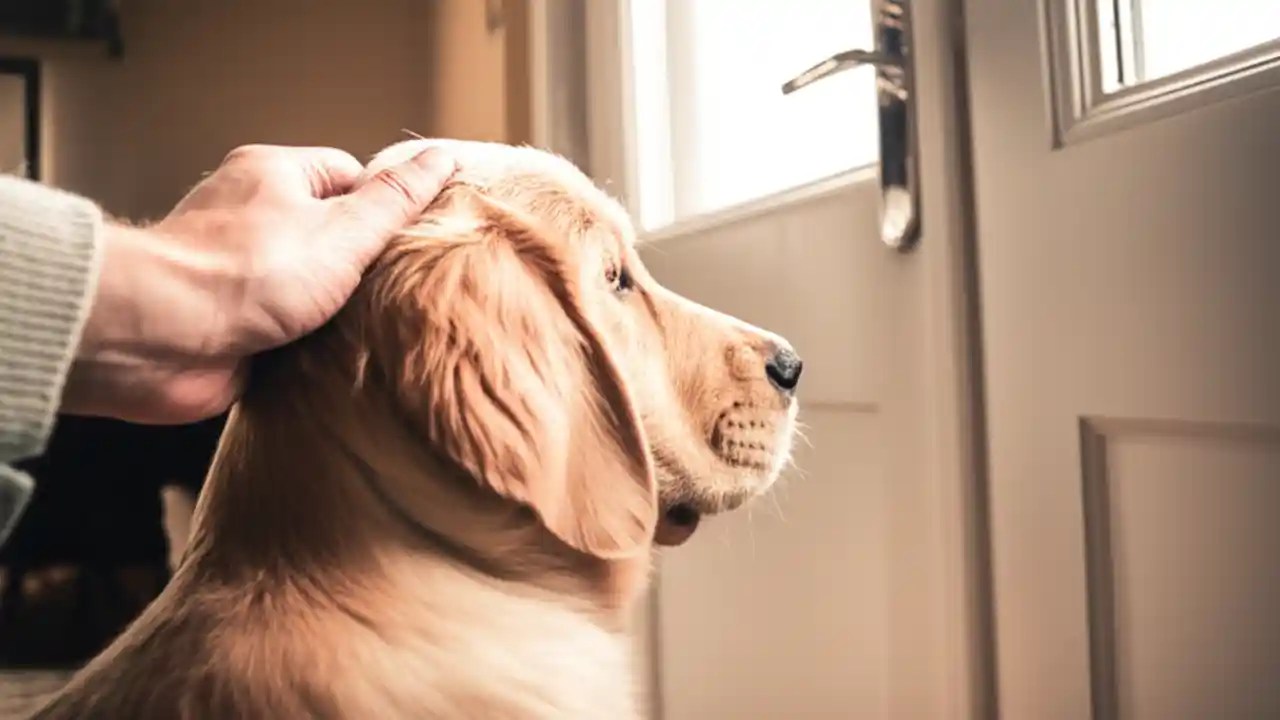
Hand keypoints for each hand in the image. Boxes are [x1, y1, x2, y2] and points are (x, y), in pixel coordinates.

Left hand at [63, 143, 455, 423]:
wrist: (158, 339)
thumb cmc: (246, 273)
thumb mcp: (343, 230)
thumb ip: (395, 201)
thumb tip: (442, 160)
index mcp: (274, 175)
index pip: (351, 177)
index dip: (385, 209)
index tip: (411, 242)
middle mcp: (249, 216)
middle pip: (331, 234)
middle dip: (364, 267)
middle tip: (397, 292)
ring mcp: (236, 270)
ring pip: (309, 286)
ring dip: (335, 312)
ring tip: (369, 330)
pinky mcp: (227, 320)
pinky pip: (284, 328)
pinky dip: (306, 344)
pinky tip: (330, 359)